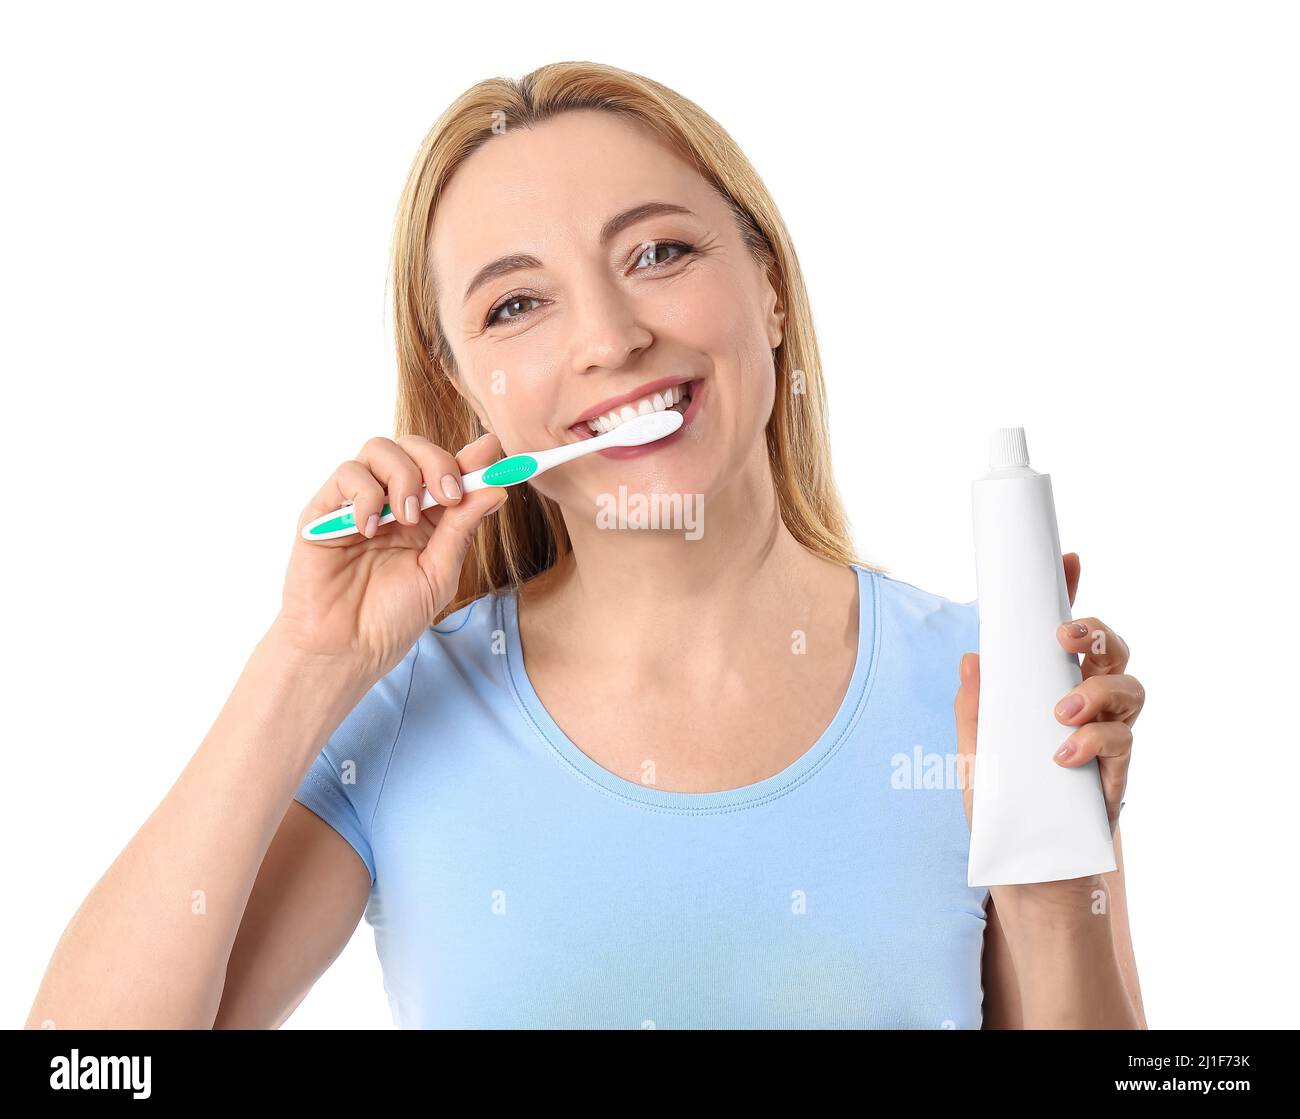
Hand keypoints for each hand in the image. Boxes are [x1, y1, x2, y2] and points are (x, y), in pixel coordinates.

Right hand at [273, 432, 509, 684]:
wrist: (346, 648)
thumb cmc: (391, 618)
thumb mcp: (439, 573)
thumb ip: (462, 529)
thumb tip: (496, 490)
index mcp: (428, 516)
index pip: (448, 469)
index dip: (471, 456)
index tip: (491, 450)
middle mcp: (393, 501)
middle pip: (414, 447)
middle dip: (438, 462)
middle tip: (449, 496)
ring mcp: (358, 502)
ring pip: (380, 449)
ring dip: (404, 477)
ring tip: (407, 519)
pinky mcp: (325, 509)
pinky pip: (347, 474)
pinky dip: (366, 494)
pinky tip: (370, 530)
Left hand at [954, 551, 1145, 894]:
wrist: (1025, 870)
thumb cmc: (1001, 806)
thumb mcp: (974, 752)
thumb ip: (973, 707)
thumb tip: (970, 657)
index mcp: (1049, 689)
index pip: (1066, 636)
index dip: (1071, 594)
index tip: (1069, 559)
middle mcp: (1087, 705)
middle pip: (1112, 650)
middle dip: (1095, 632)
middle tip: (1064, 637)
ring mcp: (1108, 737)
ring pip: (1130, 688)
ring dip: (1096, 691)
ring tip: (1060, 713)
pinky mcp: (1118, 773)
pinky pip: (1124, 742)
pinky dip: (1095, 741)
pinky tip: (1064, 754)